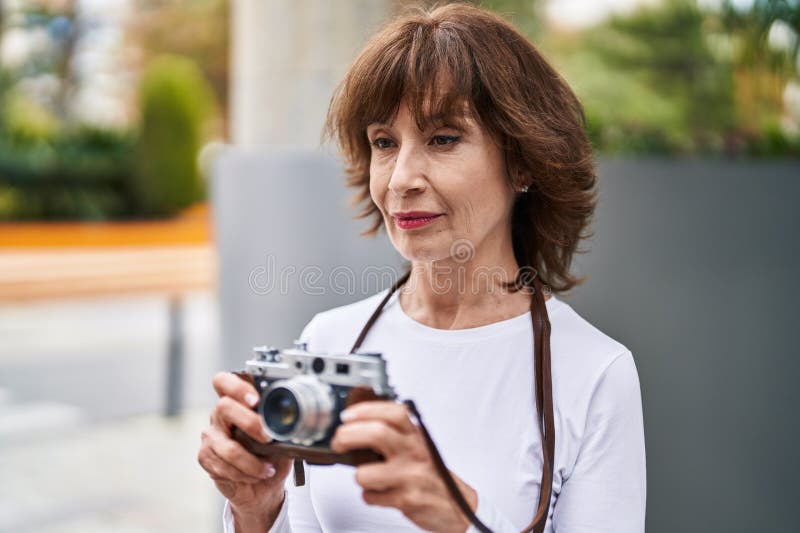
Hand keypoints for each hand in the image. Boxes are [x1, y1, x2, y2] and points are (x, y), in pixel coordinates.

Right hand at [197, 372, 292, 528]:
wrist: (262, 486)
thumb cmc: (270, 456)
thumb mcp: (280, 438)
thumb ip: (281, 425)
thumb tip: (293, 422)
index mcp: (237, 403)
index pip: (224, 382)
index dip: (237, 387)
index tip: (255, 400)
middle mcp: (220, 415)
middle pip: (225, 407)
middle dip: (250, 423)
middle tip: (267, 437)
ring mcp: (211, 436)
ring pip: (228, 447)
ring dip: (252, 462)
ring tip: (268, 468)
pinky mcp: (206, 456)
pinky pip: (224, 466)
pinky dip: (245, 473)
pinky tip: (255, 475)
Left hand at [331, 401, 477, 532]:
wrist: (458, 505)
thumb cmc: (430, 473)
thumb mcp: (417, 445)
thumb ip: (394, 433)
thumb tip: (356, 424)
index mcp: (416, 435)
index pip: (393, 412)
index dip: (366, 410)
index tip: (347, 416)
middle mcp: (414, 452)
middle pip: (377, 434)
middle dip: (348, 436)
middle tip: (339, 442)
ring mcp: (411, 476)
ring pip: (366, 472)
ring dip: (359, 475)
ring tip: (366, 476)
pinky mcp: (407, 500)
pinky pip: (371, 496)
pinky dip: (369, 496)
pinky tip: (379, 492)